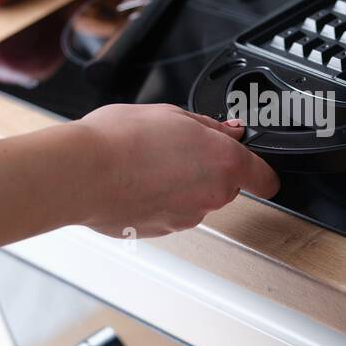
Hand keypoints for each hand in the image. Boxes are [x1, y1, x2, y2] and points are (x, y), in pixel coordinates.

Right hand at [75, 103, 279, 237]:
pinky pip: (170, 212)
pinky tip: (136, 181)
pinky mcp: (162, 231)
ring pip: (196, 199)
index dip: (261, 171)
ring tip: (147, 163)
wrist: (80, 174)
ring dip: (181, 184)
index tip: (255, 167)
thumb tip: (228, 130)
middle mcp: (211, 195)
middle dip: (208, 168)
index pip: (265, 177)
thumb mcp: (171, 114)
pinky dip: (159, 200)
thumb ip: (208, 126)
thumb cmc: (119, 141)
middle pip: (226, 185)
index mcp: (223, 163)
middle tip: (177, 147)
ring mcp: (187, 217)